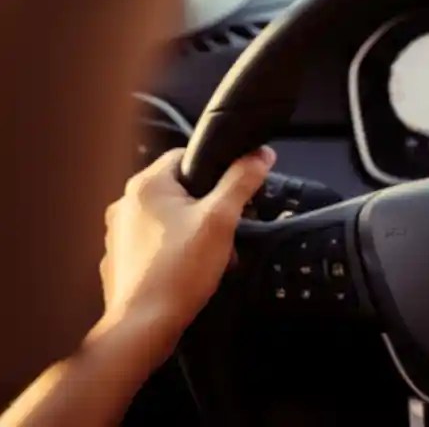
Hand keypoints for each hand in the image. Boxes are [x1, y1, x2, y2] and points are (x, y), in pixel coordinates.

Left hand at [99, 147, 274, 343]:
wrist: (143, 325)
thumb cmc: (180, 270)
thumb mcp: (221, 220)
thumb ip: (242, 181)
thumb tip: (260, 154)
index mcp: (146, 185)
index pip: (185, 156)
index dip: (215, 171)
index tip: (232, 194)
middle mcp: (124, 203)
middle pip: (178, 190)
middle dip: (207, 208)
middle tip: (225, 232)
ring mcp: (116, 232)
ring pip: (166, 218)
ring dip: (191, 231)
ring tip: (210, 256)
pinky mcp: (117, 258)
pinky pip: (152, 244)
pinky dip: (171, 251)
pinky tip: (186, 271)